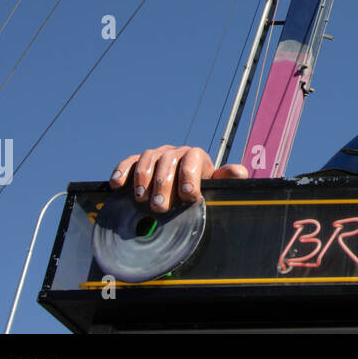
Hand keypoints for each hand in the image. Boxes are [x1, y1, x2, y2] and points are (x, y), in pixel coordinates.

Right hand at [109, 145, 247, 211]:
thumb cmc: (199, 185)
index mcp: (195, 156)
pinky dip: (122, 171)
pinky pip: (129, 161)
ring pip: (148, 159)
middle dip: (164, 184)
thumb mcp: (214, 182)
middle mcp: (175, 152)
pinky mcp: (138, 161)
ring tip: (141, 198)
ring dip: (143, 178)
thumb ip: (226, 178)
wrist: (182, 183)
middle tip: (160, 206)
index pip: (192, 160)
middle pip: (168, 162)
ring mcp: (156, 155)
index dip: (191, 176)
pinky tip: (117, 185)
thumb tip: (239, 172)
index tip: (189, 196)